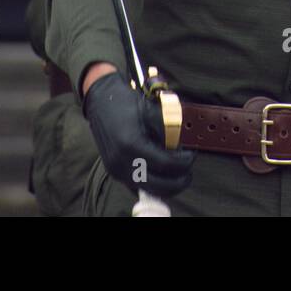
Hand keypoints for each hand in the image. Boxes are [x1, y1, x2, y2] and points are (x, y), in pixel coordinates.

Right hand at [83, 72, 194, 196]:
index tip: (190, 156)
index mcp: (131, 144)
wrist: (100, 101)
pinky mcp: (113, 172)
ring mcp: (115, 169)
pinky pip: (137, 186)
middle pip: (158, 185)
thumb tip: (179, 149)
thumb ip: (167, 131)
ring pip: (148, 189)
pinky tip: (162, 174)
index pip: (165, 164)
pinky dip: (152, 184)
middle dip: (178, 181)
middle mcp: (121, 161)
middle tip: (188, 171)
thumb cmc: (126, 102)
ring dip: (166, 186)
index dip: (183, 163)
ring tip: (177, 173)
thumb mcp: (151, 111)